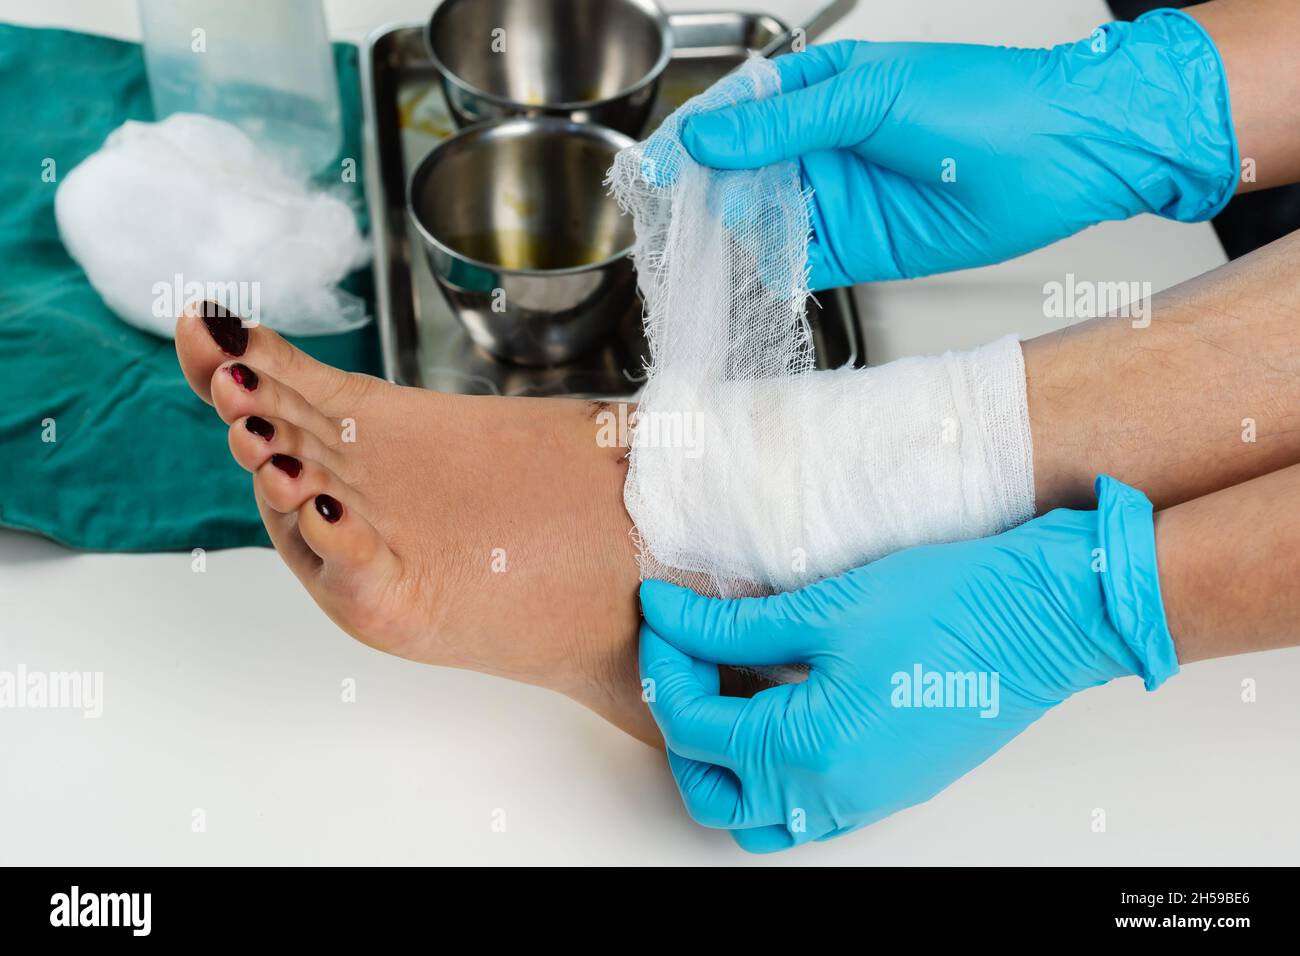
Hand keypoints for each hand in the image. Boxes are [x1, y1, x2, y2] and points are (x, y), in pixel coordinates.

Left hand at [638, 476, 1178, 851]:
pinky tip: (774, 704)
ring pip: (757, 812)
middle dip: (682, 726)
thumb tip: (668, 616)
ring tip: (725, 685)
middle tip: (685, 658)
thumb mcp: (823, 610)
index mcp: (808, 754)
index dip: (664, 666)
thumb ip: (730, 626)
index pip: (692, 727)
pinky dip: (770, 768)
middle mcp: (831, 796)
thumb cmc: (950, 609)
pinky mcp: (886, 789)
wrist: (1043, 620)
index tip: (663, 617)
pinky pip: (804, 806)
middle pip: (712, 790)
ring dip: (724, 759)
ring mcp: (863, 801)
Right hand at [681, 11, 1237, 287]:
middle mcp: (824, 147)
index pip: (738, 117)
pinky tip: (755, 273)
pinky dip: (773, 272)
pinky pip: (801, 263)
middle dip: (708, 195)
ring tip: (707, 249)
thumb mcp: (867, 97)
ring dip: (736, 236)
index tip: (661, 164)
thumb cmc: (982, 102)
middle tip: (677, 217)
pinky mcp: (860, 248)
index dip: (697, 141)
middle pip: (744, 175)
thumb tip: (709, 135)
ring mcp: (840, 198)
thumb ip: (783, 125)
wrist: (1061, 155)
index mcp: (821, 92)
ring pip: (766, 221)